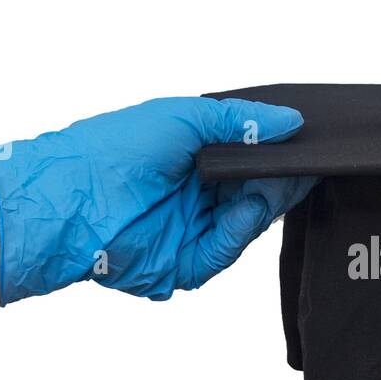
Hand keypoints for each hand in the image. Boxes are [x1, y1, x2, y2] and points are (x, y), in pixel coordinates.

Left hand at [0, 97, 315, 302]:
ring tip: (268, 187)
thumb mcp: (184, 116)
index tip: (310, 150)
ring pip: (248, 226)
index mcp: (196, 159)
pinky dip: (240, 232)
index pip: (252, 162)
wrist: (70, 197)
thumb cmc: (115, 149)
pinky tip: (244, 211)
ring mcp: (191, 231)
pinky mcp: (184, 263)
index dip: (281, 158)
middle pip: (258, 195)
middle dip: (281, 183)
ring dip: (263, 206)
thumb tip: (291, 120)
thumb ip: (240, 119)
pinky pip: (226, 252)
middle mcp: (197, 196)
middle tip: (304, 170)